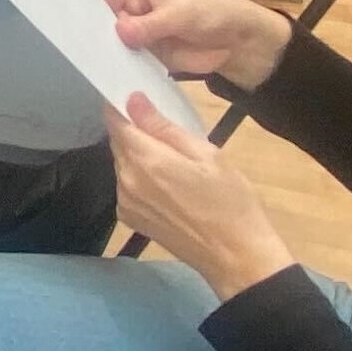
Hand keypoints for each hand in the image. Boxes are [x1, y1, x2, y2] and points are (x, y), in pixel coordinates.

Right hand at [97, 0, 293, 90]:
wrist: (238, 42)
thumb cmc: (210, 13)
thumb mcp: (180, 14)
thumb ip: (149, 24)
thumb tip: (119, 32)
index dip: (89, 14)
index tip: (78, 33)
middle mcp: (128, 8)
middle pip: (101, 24)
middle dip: (95, 39)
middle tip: (84, 56)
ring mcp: (135, 33)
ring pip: (111, 46)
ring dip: (106, 58)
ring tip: (96, 70)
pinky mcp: (144, 55)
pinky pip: (126, 63)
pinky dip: (122, 71)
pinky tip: (112, 80)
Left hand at [104, 99, 294, 301]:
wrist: (236, 256)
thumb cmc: (230, 200)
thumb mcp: (206, 154)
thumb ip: (164, 127)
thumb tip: (132, 100)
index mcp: (145, 160)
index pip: (116, 121)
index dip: (121, 105)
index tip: (135, 94)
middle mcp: (125, 181)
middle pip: (118, 142)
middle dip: (134, 130)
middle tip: (165, 127)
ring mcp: (125, 203)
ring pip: (122, 164)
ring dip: (138, 154)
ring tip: (172, 158)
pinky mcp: (130, 219)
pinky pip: (127, 185)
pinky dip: (139, 177)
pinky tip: (166, 183)